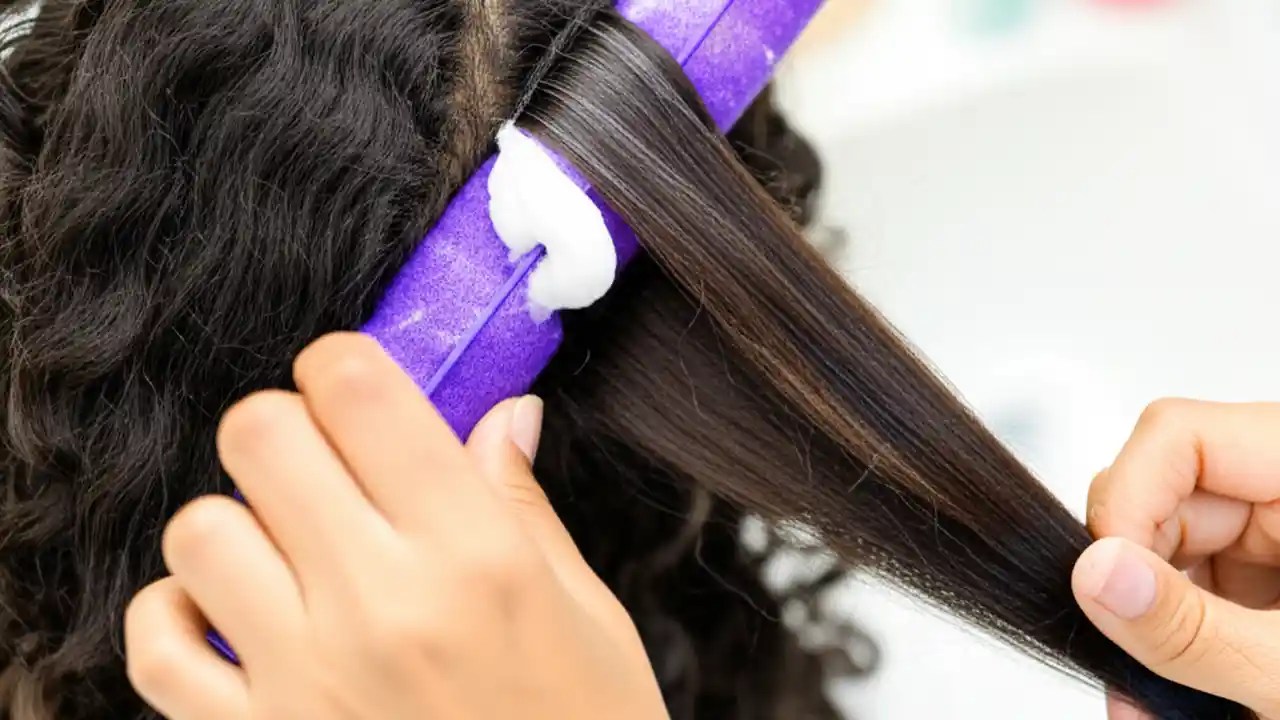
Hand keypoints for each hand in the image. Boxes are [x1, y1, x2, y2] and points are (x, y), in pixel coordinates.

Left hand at [123, 333, 668, 719]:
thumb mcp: (583, 608)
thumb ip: (519, 502)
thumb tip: (503, 412)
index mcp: (476, 555)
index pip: (357, 389)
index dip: (345, 364)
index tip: (359, 388)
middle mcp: (381, 604)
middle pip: (260, 433)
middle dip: (289, 426)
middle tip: (326, 462)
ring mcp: (305, 678)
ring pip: (200, 528)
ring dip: (239, 520)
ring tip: (289, 549)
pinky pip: (155, 645)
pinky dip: (178, 613)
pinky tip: (233, 616)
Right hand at [1071, 400, 1279, 718]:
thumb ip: (1193, 625)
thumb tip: (1095, 576)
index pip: (1178, 436)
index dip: (1123, 500)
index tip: (1099, 582)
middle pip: (1160, 498)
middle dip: (1126, 586)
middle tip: (1116, 666)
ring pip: (1164, 551)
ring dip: (1141, 628)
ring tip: (1147, 704)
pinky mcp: (1272, 579)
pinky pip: (1191, 590)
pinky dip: (1170, 644)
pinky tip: (1170, 696)